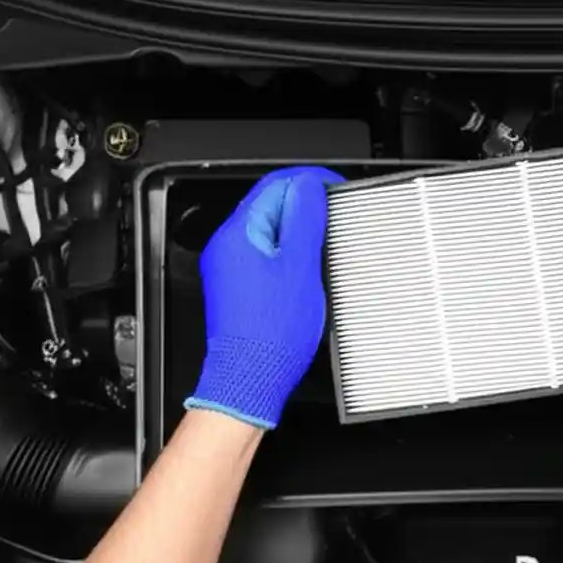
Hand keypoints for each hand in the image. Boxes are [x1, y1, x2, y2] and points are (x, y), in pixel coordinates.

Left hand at [185, 166, 344, 428]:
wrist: (249, 380)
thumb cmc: (271, 334)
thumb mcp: (299, 267)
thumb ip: (304, 219)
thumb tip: (309, 186)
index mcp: (238, 233)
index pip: (276, 185)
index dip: (310, 183)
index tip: (335, 190)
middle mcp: (227, 247)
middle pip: (271, 206)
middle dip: (305, 207)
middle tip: (334, 220)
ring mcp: (230, 269)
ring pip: (270, 232)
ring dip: (298, 233)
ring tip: (322, 250)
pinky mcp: (238, 289)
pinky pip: (265, 257)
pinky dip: (289, 256)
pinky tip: (306, 273)